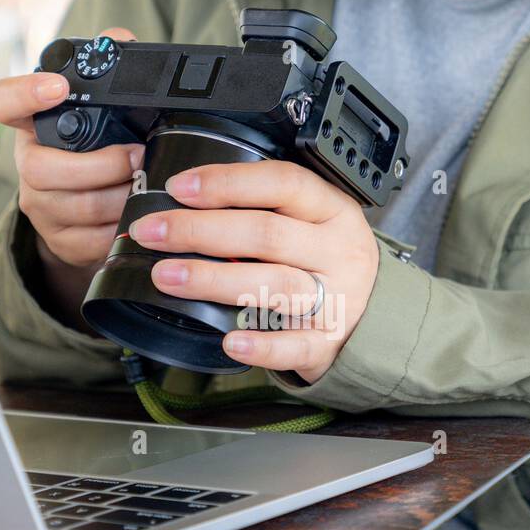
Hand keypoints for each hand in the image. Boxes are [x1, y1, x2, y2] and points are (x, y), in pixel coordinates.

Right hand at [0, 27, 141, 269]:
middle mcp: (27, 165)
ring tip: (145, 182)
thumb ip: (109, 67)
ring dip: (119, 195)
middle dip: (100, 164)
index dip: (24, 94)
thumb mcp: (99, 107)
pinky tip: (138, 213)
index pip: (3, 102)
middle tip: (137, 154)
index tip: (57, 86)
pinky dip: (121, 226)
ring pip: (77, 206)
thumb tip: (120, 39)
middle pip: (42, 169)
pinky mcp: (61, 240)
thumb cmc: (96, 146)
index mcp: (30, 125)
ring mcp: (40, 206)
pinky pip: (92, 239)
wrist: (87, 207)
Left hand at [129, 161, 380, 382]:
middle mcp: (337, 251)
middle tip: (152, 232)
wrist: (377, 317)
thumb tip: (186, 197)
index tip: (178, 187)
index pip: (282, 183)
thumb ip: (266, 208)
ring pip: (275, 285)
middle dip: (200, 230)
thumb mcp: (313, 221)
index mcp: (332, 210)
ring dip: (215, 280)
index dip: (227, 182)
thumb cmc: (326, 261)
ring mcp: (337, 299)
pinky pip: (294, 346)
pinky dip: (261, 346)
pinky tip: (228, 341)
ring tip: (166, 277)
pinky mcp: (327, 343)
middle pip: (267, 234)